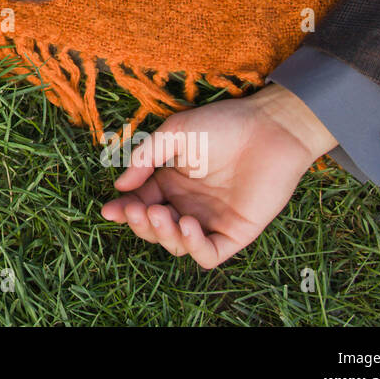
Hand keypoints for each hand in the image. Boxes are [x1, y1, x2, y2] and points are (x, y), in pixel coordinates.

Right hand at [99, 84, 337, 267]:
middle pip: (155, 229)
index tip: (109, 211)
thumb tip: (121, 187)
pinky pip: (210, 254)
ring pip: (178, 245)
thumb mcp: (175, 134)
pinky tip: (186, 224)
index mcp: (172, 183)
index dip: (124, 210)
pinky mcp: (236, 233)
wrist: (270, 127)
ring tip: (160, 213)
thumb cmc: (222, 124)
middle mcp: (189, 205)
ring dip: (163, 235)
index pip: (141, 204)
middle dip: (140, 223)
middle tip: (138, 209)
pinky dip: (194, 246)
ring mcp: (212, 221)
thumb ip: (146, 158)